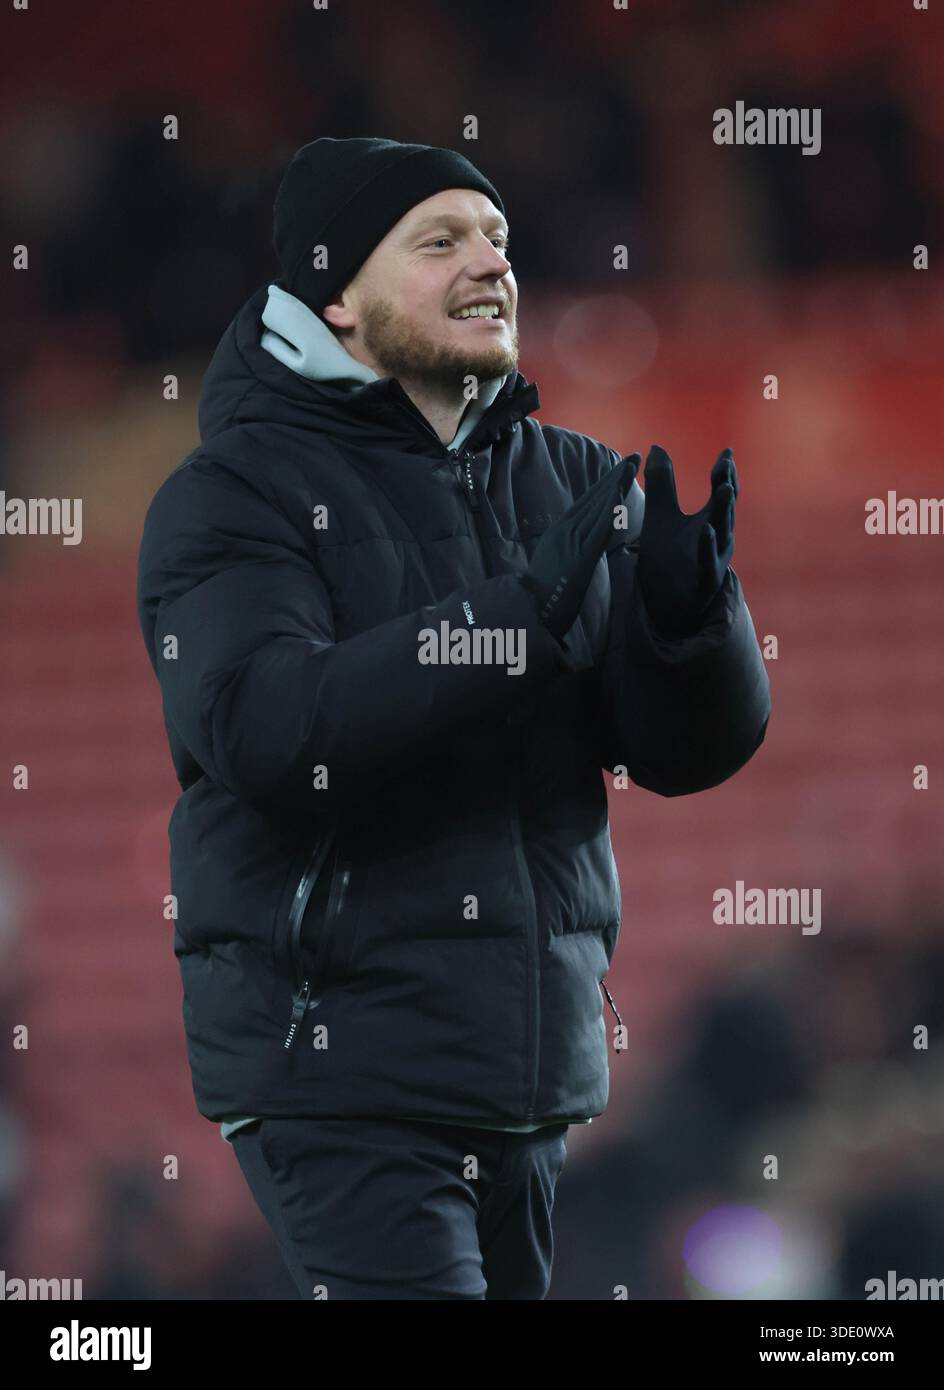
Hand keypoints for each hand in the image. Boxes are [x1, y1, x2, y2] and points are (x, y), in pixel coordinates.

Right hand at [520, 453, 640, 639]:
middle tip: (634, 457)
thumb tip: (576, 548)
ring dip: (616, 484)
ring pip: (597, 508)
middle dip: (614, 477)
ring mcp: (571, 542)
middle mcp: (564, 531)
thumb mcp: (552, 568)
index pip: (585, 504)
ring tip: (633, 465)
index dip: (603, 485)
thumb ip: (565, 554)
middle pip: (593, 499)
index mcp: (558, 534)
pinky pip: (598, 528)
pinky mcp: (580, 556)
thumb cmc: (538, 598)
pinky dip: (610, 509)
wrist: (526, 614)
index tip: (620, 471)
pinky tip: (620, 492)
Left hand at [636, 444, 736, 637]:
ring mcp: (713, 561)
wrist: (666, 605)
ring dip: (722, 512)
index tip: (726, 453)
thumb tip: (657, 447)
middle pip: (725, 510)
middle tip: (726, 465)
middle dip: (727, 487)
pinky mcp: (703, 582)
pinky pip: (707, 563)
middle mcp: (718, 540)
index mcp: (711, 521)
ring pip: (721, 534)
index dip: (724, 474)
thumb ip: (661, 483)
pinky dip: (707, 548)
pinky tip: (705, 531)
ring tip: (724, 490)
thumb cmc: (669, 559)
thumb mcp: (660, 516)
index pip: (722, 493)